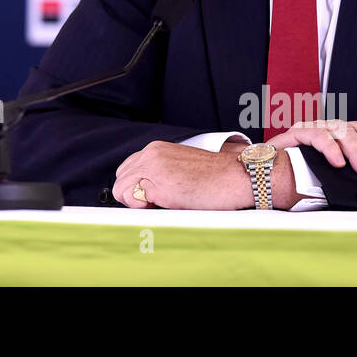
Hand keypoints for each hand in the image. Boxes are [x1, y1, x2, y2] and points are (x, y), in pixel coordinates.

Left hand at [111, 141, 253, 209]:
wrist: (237, 176)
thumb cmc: (214, 178)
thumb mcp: (179, 168)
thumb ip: (158, 173)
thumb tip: (141, 192)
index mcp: (155, 149)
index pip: (126, 170)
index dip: (135, 187)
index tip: (152, 196)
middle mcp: (151, 154)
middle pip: (120, 180)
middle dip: (133, 196)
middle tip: (157, 203)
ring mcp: (154, 167)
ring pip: (121, 190)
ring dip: (137, 203)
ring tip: (162, 203)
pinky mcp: (160, 183)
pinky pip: (134, 199)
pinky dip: (144, 208)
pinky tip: (166, 204)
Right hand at [268, 118, 356, 174]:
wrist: (268, 176)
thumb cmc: (305, 180)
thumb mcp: (339, 179)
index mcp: (348, 137)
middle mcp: (334, 128)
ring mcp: (316, 128)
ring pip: (342, 129)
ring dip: (355, 149)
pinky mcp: (298, 133)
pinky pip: (318, 135)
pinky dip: (330, 148)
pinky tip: (338, 162)